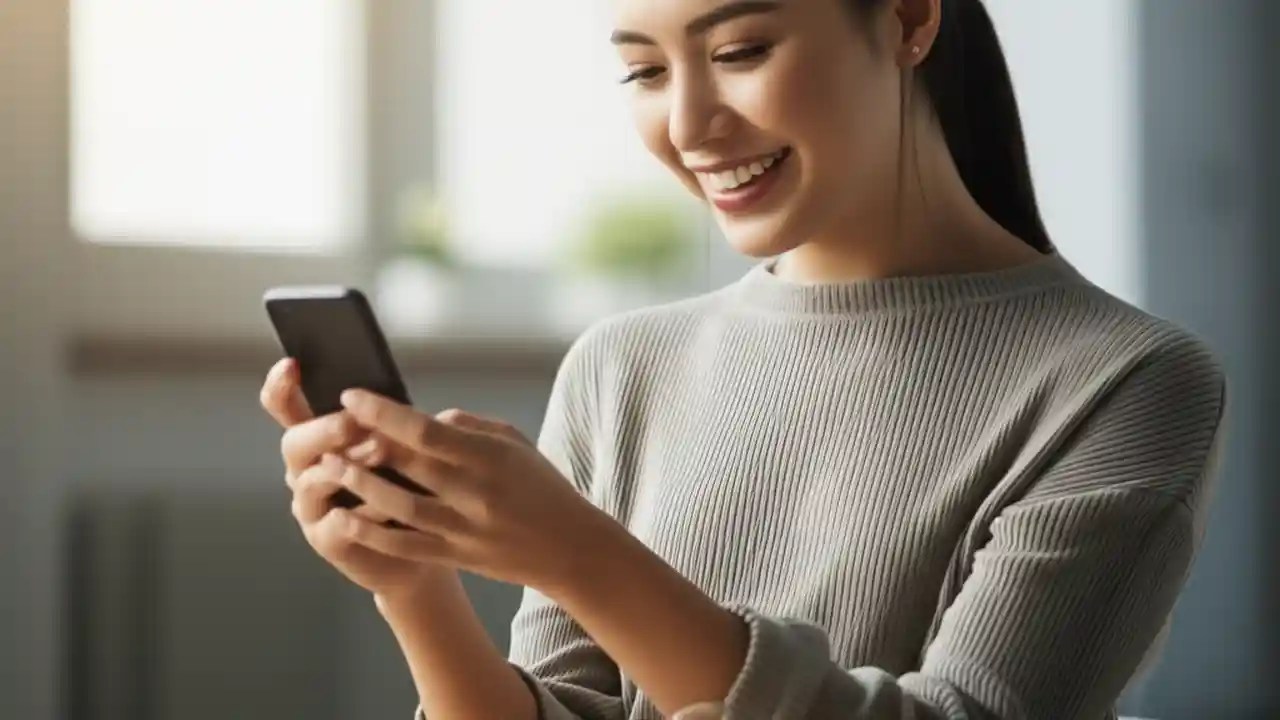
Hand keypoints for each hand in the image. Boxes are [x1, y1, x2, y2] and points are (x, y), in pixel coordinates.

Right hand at [259, 358, 450, 598]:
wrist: (424, 543)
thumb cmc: (410, 484)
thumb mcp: (400, 441)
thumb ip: (384, 419)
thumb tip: (385, 395)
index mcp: (317, 439)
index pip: (283, 408)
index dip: (280, 386)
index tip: (292, 364)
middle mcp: (304, 470)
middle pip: (293, 442)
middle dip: (323, 429)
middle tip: (351, 423)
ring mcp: (311, 507)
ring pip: (308, 481)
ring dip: (343, 465)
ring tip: (377, 452)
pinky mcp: (326, 540)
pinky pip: (334, 524)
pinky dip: (361, 512)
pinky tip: (385, 506)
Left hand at [328, 388, 622, 594]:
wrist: (570, 547)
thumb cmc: (540, 485)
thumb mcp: (514, 442)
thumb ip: (467, 425)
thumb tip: (420, 418)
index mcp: (491, 456)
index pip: (427, 431)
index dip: (383, 413)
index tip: (351, 397)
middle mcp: (476, 493)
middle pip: (407, 466)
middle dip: (362, 446)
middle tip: (329, 430)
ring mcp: (465, 529)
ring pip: (400, 507)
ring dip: (359, 486)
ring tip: (330, 467)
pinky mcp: (458, 556)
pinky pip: (406, 546)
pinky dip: (372, 533)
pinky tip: (344, 520)